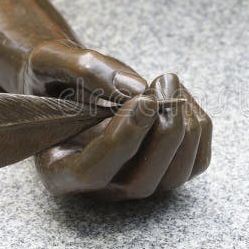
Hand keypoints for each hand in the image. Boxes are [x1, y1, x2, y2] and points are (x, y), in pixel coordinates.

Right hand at [23, 40, 211, 199]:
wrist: (70, 81)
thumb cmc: (53, 75)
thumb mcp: (50, 60)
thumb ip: (84, 70)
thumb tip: (134, 87)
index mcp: (58, 170)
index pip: (93, 172)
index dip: (122, 139)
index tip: (144, 100)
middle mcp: (97, 188)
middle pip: (141, 183)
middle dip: (163, 131)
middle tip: (164, 82)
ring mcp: (133, 183)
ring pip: (174, 176)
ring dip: (185, 126)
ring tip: (169, 82)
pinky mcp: (163, 171)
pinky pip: (195, 162)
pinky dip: (198, 126)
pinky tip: (182, 97)